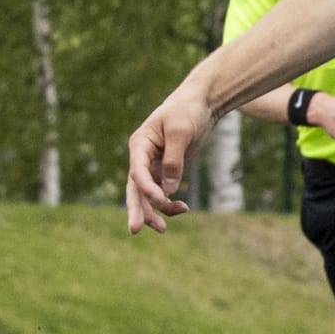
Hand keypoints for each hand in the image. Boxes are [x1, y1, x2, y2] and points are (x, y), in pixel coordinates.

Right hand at [125, 85, 216, 233]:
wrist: (201, 103)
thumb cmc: (188, 111)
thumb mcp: (181, 131)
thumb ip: (174, 160)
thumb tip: (168, 190)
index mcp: (140, 144)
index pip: (137, 171)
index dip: (147, 188)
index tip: (161, 200)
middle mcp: (142, 157)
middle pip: (135, 188)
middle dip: (136, 210)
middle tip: (134, 230)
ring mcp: (153, 166)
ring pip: (148, 195)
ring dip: (155, 211)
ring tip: (163, 229)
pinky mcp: (165, 171)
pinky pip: (162, 193)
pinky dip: (169, 203)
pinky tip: (183, 209)